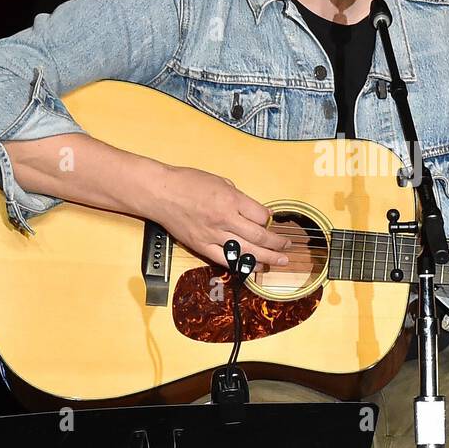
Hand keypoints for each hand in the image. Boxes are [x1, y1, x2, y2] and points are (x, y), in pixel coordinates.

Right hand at [154, 164, 292, 269]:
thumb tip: (256, 211)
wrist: (160, 192)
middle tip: (287, 246)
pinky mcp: (202, 246)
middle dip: (277, 242)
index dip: (271, 220)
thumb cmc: (187, 182)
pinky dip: (243, 264)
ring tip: (280, 260)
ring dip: (267, 257)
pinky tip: (255, 266)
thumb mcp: (220, 181)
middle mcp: (225, 219)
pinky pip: (226, 260)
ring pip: (247, 251)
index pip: (261, 215)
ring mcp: (213, 235)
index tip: (274, 223)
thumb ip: (240, 197)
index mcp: (231, 199)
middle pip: (259, 236)